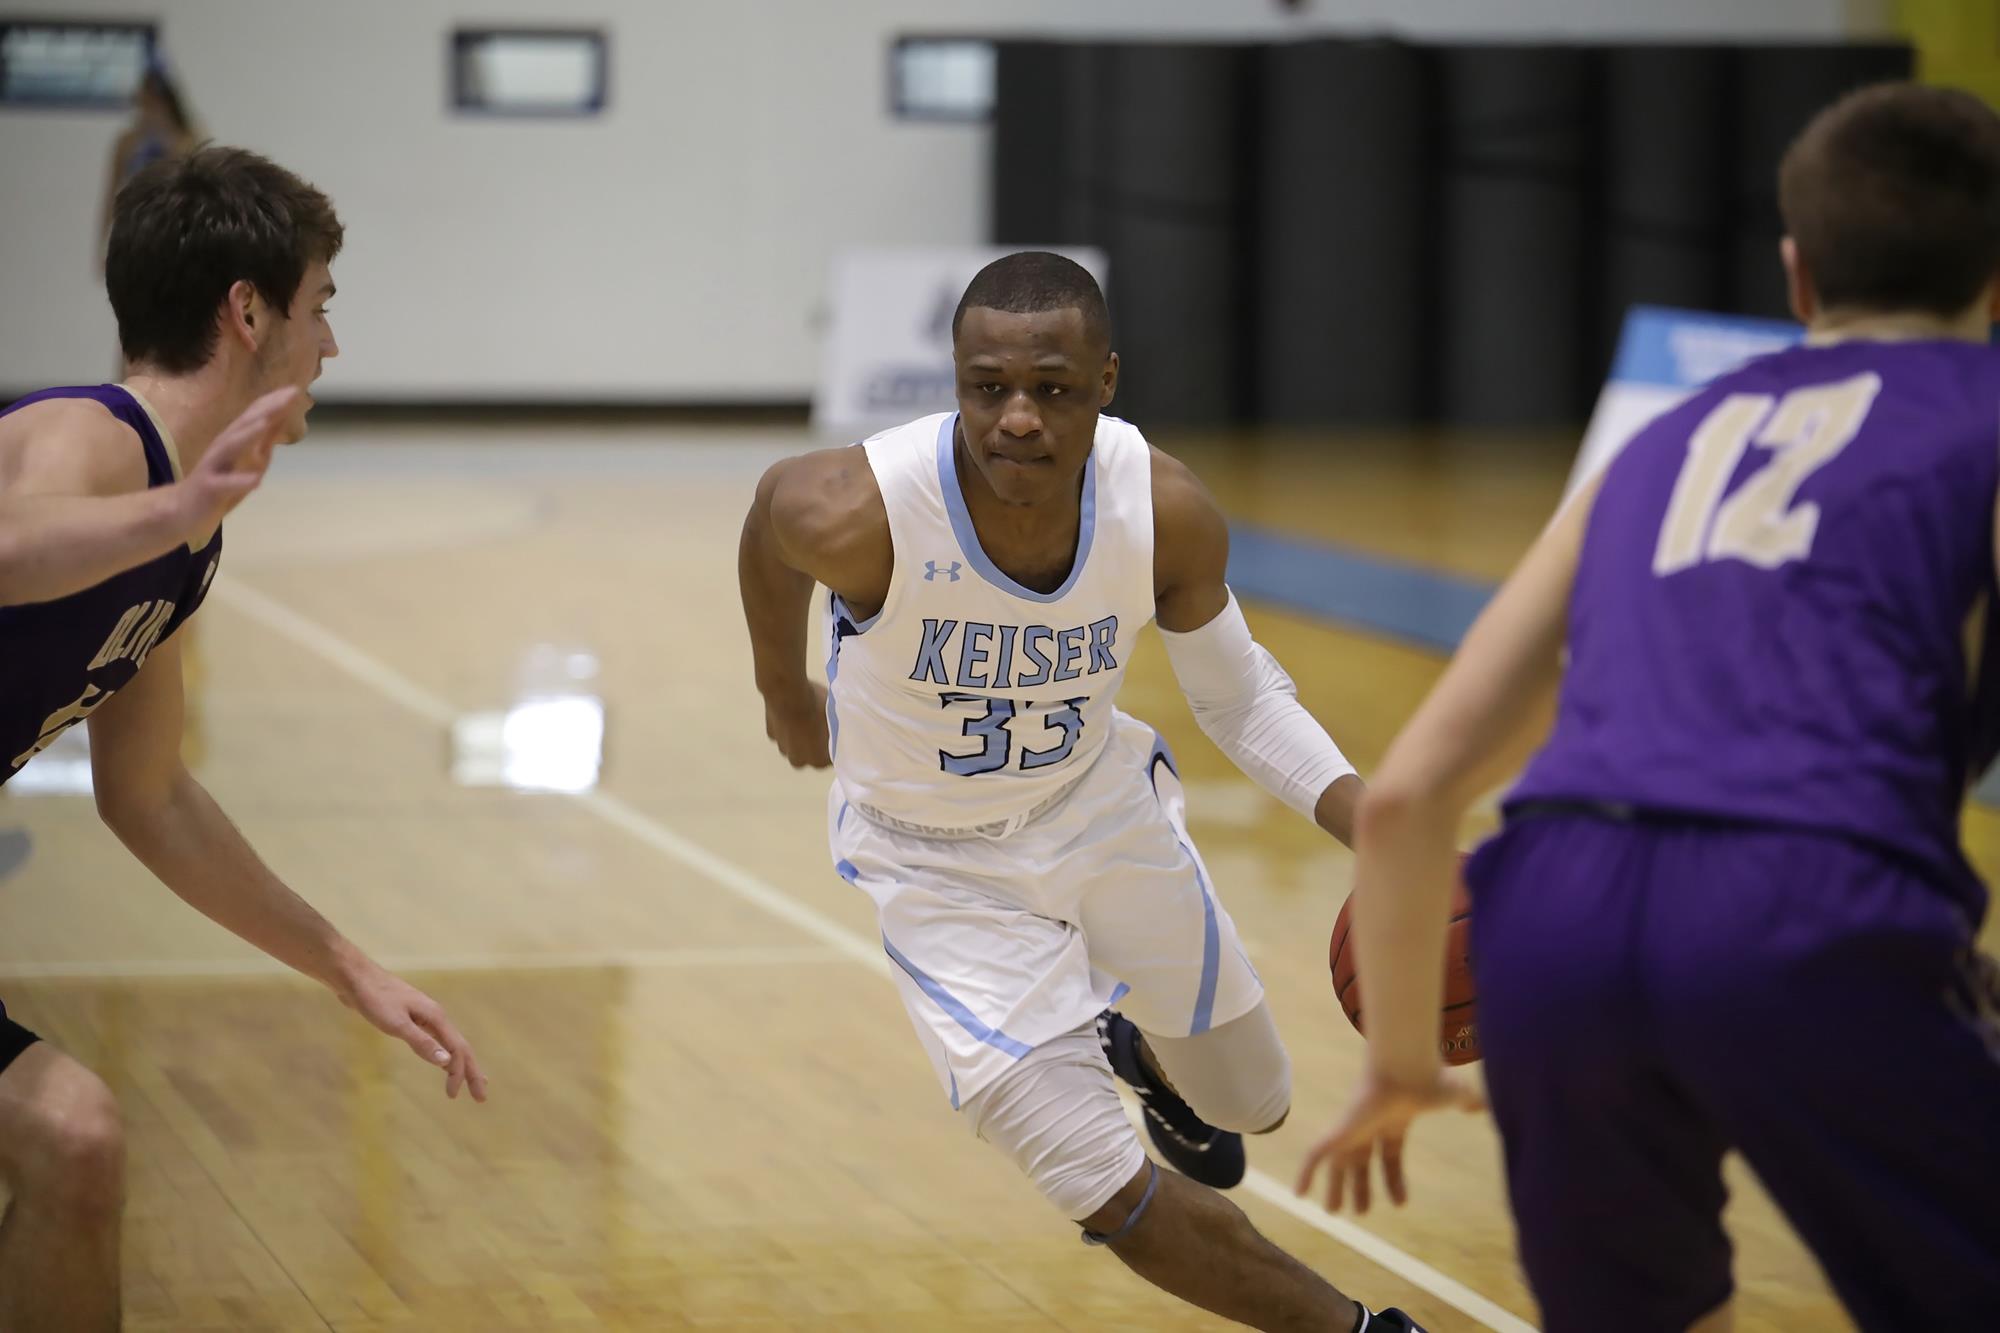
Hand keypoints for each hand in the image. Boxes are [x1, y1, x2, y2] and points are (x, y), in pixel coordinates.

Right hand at [172, 386, 298, 538]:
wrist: (184, 512)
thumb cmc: (222, 483)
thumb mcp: (249, 459)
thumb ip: (264, 439)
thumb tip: (281, 415)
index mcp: (234, 439)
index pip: (254, 415)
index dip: (273, 402)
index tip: (296, 389)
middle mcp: (222, 447)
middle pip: (243, 424)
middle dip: (266, 409)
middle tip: (288, 396)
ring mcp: (213, 466)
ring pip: (229, 447)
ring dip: (248, 435)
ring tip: (266, 424)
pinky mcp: (207, 488)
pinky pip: (224, 484)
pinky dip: (239, 481)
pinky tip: (256, 481)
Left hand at [338, 961, 488, 1101]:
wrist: (356, 978)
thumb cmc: (374, 999)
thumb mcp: (396, 1024)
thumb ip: (421, 1042)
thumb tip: (446, 1062)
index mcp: (436, 1017)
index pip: (457, 1050)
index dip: (459, 1074)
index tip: (453, 1096)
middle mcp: (435, 1017)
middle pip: (460, 1047)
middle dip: (471, 1072)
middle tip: (480, 1097)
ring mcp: (424, 1017)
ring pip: (449, 1044)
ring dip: (459, 1064)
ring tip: (467, 1082)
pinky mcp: (412, 1019)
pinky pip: (436, 1040)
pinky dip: (443, 1054)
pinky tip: (442, 1061)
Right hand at [763, 681, 831, 768]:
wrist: (790, 695)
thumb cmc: (818, 708)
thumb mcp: (838, 720)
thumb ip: (839, 732)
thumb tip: (843, 731)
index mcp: (819, 760)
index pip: (831, 757)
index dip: (835, 744)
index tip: (836, 732)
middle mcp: (799, 760)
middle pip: (811, 754)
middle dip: (816, 743)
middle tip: (821, 724)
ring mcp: (783, 748)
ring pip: (794, 744)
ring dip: (800, 735)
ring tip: (807, 717)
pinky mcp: (771, 735)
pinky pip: (782, 732)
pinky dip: (787, 726)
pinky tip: (793, 712)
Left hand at [1294, 1067, 1483, 1212]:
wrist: (1407, 1065)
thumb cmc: (1429, 1078)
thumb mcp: (1455, 1095)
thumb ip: (1468, 1101)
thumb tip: (1484, 1105)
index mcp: (1394, 1121)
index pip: (1391, 1156)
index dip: (1395, 1180)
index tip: (1401, 1204)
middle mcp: (1370, 1125)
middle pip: (1360, 1162)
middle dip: (1359, 1187)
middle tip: (1358, 1212)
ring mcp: (1352, 1127)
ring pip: (1338, 1164)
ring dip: (1334, 1188)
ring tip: (1333, 1213)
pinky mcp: (1339, 1130)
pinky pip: (1316, 1155)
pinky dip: (1305, 1172)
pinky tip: (1299, 1192)